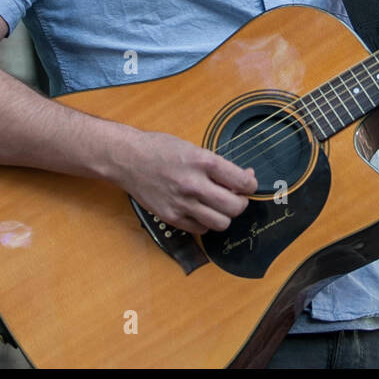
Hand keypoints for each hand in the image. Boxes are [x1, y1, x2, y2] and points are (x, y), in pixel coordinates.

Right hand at [117, 128, 256, 234]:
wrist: (127, 159)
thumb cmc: (160, 149)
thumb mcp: (193, 148)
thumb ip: (218, 165)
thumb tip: (244, 178)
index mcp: (203, 162)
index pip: (242, 182)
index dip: (250, 185)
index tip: (248, 183)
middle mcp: (194, 184)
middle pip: (235, 207)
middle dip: (240, 202)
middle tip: (235, 196)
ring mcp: (182, 203)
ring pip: (221, 223)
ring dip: (224, 216)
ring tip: (218, 205)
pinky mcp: (171, 217)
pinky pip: (201, 230)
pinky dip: (206, 223)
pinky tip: (201, 211)